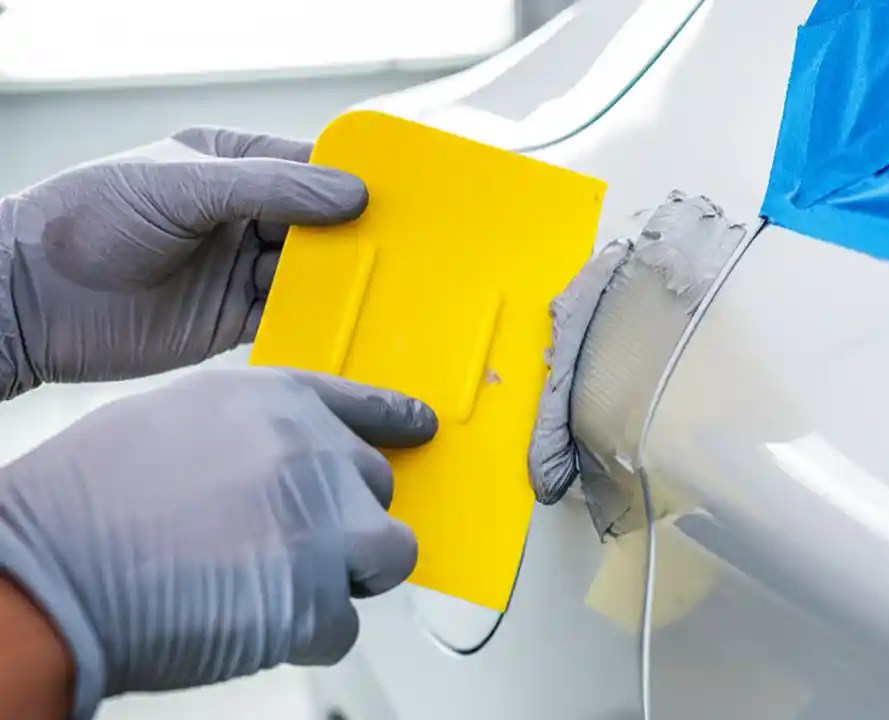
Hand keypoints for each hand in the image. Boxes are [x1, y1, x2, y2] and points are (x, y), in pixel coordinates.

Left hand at [0, 127, 367, 399]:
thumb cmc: (88, 222)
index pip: (306, 166)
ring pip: (309, 274)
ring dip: (339, 284)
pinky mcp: (233, 321)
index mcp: (229, 166)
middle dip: (353, 238)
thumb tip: (351, 194)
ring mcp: (238, 270)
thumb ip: (268, 189)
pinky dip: (316, 325)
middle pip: (318, 225)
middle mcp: (240, 217)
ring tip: (380, 292)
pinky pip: (289, 320)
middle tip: (398, 252)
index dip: (350, 182)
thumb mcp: (182, 187)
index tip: (396, 199)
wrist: (31, 303)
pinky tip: (344, 326)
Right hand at [0, 368, 435, 718]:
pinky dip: (309, 635)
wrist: (52, 571)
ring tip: (290, 587)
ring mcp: (324, 526)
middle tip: (291, 543)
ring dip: (351, 576)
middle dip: (346, 519)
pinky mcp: (317, 600)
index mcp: (276, 403)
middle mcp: (314, 454)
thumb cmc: (88, 501)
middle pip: (378, 486)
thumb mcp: (174, 421)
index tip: (420, 428)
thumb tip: (288, 463)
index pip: (363, 405)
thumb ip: (250, 434)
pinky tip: (253, 624)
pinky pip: (344, 625)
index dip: (394, 420)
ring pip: (390, 553)